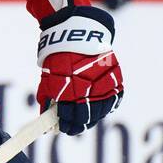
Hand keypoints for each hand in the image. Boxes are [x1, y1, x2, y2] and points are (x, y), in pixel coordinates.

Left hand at [36, 6, 122, 135]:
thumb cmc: (59, 57)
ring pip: (101, 111)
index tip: (62, 127)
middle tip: (73, 126)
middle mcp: (88, 90)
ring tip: (86, 118)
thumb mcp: (48, 78)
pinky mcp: (115, 79)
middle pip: (86, 118)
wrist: (78, 34)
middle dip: (78, 124)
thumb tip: (46, 117)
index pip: (69, 118)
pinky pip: (113, 99)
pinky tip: (99, 108)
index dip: (65, 125)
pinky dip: (106, 106)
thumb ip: (47, 99)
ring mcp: (104, 85)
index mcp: (69, 92)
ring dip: (93, 117)